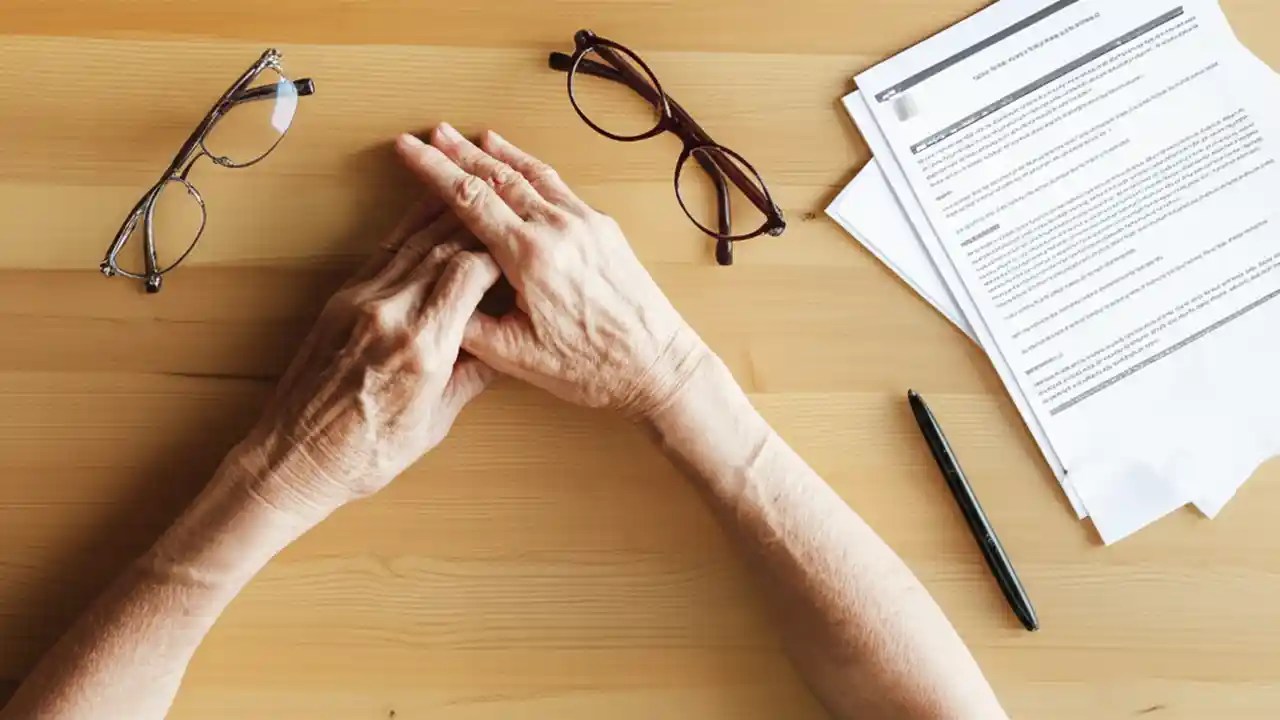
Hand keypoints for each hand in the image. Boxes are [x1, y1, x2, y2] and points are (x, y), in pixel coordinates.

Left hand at [232, 198, 500, 517]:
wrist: (294, 459)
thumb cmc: (364, 453)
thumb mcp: (434, 422)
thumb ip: (470, 376)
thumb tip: (504, 348)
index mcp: (423, 349)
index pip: (468, 274)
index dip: (497, 252)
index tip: (518, 245)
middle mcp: (391, 316)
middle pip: (443, 248)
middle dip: (477, 222)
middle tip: (504, 201)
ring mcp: (361, 303)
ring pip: (414, 242)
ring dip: (445, 213)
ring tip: (473, 188)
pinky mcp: (340, 300)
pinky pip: (385, 253)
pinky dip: (411, 229)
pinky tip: (430, 212)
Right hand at [394, 123, 709, 417]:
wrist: (657, 365)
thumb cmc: (591, 368)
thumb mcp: (516, 356)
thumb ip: (469, 323)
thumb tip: (432, 299)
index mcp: (530, 256)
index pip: (469, 199)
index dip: (433, 170)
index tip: (408, 149)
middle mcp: (558, 229)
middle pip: (498, 177)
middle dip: (459, 153)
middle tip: (432, 132)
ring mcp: (585, 224)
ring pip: (532, 176)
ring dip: (498, 154)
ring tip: (473, 137)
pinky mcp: (604, 229)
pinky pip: (559, 188)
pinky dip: (531, 171)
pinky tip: (521, 167)